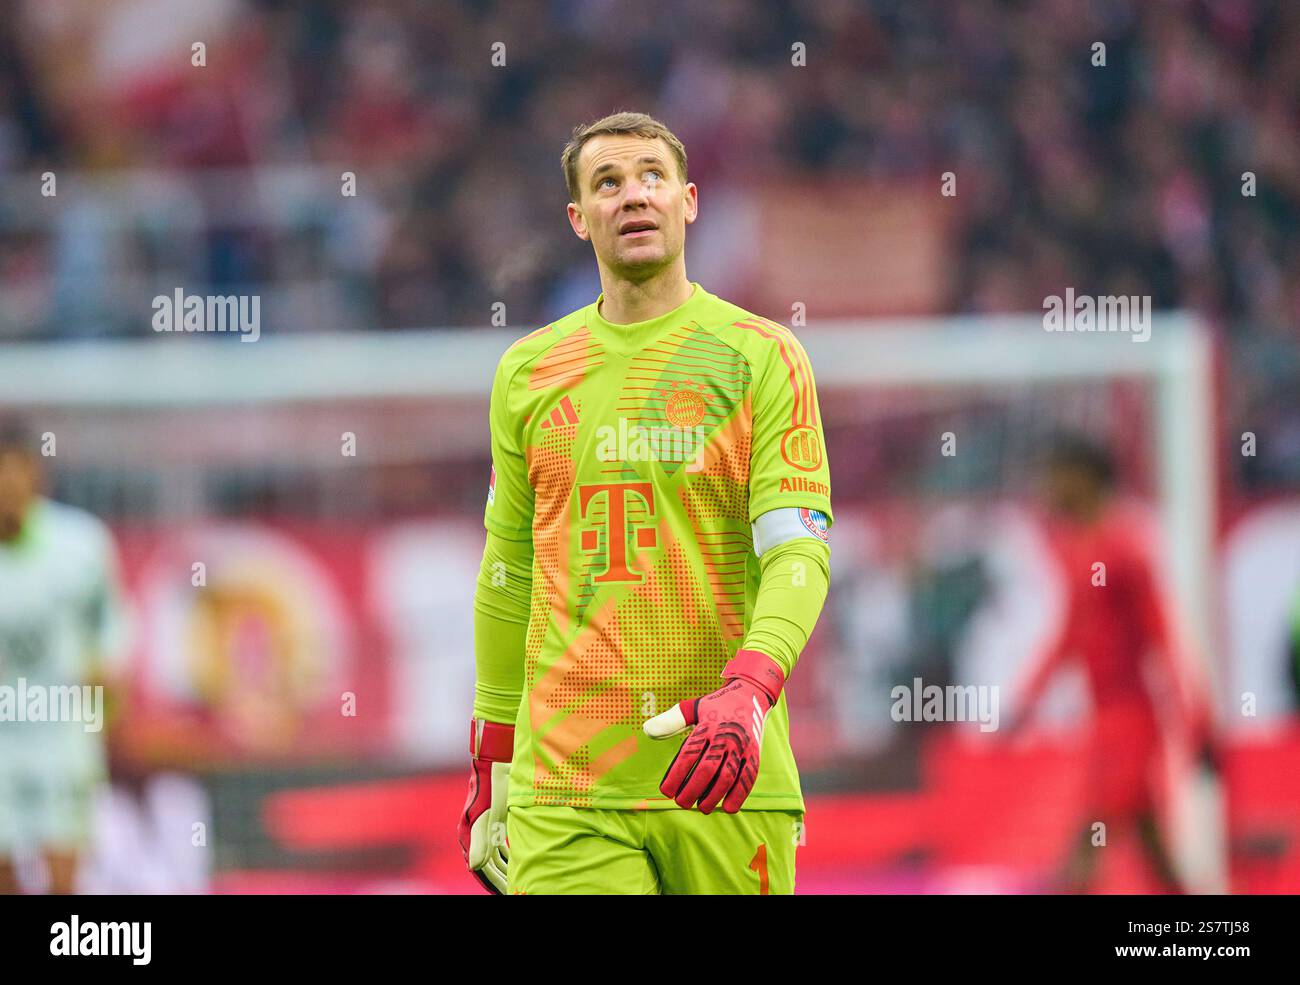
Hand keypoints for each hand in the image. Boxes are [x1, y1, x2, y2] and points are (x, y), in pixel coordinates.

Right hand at [457, 718, 512, 893]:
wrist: (496, 761)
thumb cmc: (494, 787)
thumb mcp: (490, 814)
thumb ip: (481, 842)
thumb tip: (474, 868)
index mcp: (471, 837)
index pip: (483, 871)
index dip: (494, 884)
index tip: (509, 894)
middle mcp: (475, 836)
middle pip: (489, 867)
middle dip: (502, 881)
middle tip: (516, 891)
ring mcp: (485, 829)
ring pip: (495, 858)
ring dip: (506, 871)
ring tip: (519, 882)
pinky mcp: (494, 822)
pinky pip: (500, 847)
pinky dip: (508, 857)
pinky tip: (518, 862)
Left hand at [643, 649, 783, 813]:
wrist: (750, 694)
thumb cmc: (714, 706)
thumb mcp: (691, 708)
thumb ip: (670, 720)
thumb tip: (646, 730)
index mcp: (707, 725)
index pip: (688, 754)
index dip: (676, 775)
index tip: (665, 792)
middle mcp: (725, 736)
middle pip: (707, 768)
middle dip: (692, 790)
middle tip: (681, 803)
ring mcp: (742, 745)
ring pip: (727, 776)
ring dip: (713, 796)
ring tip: (701, 808)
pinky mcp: (755, 753)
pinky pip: (748, 777)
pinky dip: (739, 794)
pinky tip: (727, 808)